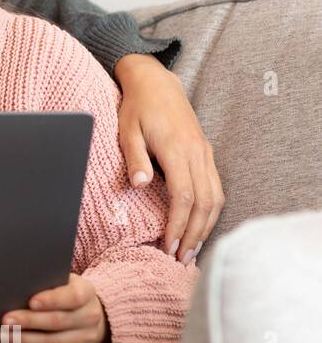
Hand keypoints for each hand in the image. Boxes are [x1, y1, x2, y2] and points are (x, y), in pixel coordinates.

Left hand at [0, 274, 108, 342]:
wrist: (85, 314)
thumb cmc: (62, 292)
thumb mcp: (59, 281)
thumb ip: (43, 282)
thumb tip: (13, 288)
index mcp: (87, 293)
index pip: (72, 297)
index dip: (52, 300)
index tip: (31, 302)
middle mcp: (90, 318)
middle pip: (57, 322)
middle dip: (29, 322)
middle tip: (5, 320)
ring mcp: (85, 340)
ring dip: (23, 341)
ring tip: (2, 335)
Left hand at [115, 53, 224, 262]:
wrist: (156, 83)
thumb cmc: (137, 108)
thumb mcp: (127, 130)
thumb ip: (135, 158)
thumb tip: (139, 185)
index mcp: (178, 150)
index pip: (184, 197)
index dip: (178, 225)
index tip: (168, 247)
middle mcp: (198, 153)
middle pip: (205, 203)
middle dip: (194, 234)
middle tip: (182, 260)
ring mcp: (205, 153)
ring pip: (215, 197)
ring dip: (206, 226)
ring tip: (192, 251)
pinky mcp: (206, 154)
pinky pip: (216, 187)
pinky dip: (210, 211)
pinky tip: (201, 227)